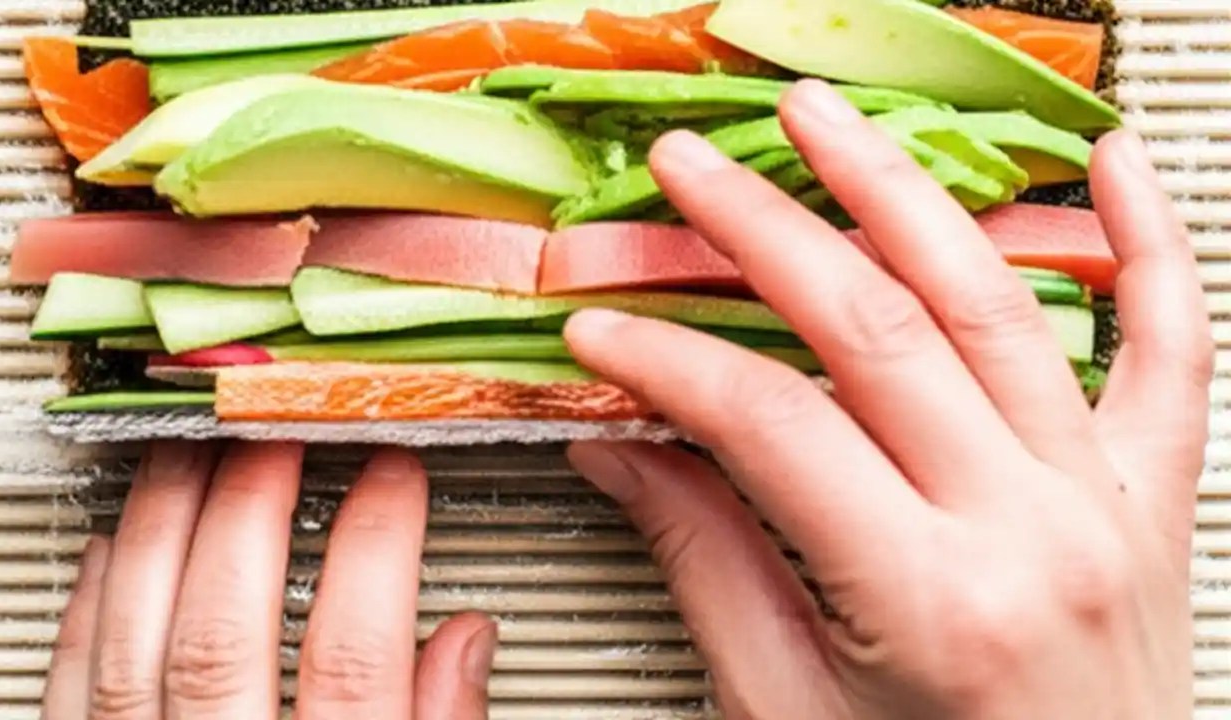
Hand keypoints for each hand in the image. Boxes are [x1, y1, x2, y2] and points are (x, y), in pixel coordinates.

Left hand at [43, 442, 495, 719]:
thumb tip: (467, 640)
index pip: (353, 658)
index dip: (378, 548)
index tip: (396, 476)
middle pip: (224, 631)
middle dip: (252, 508)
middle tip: (280, 429)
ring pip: (132, 644)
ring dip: (161, 530)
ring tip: (192, 453)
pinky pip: (68, 689)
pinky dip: (88, 607)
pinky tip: (113, 546)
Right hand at [564, 80, 1212, 718]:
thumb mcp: (789, 709)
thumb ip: (707, 564)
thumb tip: (626, 451)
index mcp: (931, 603)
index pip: (771, 425)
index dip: (668, 361)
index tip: (599, 329)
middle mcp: (1032, 533)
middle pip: (878, 330)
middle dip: (764, 231)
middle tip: (687, 169)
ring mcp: (1103, 502)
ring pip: (996, 302)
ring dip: (898, 194)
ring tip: (824, 124)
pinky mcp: (1150, 495)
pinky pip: (1172, 351)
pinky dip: (1151, 246)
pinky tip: (1112, 164)